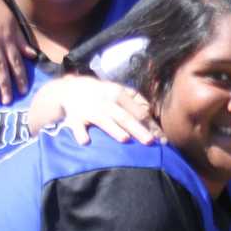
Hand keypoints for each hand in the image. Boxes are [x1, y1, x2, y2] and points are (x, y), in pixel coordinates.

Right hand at [31, 76, 157, 145]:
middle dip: (137, 129)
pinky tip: (85, 141)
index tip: (161, 139)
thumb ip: (135, 99)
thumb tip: (151, 111)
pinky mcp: (74, 118)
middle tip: (150, 141)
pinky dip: (80, 133)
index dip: (150, 125)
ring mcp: (90, 110)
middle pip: (124, 117)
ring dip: (113, 129)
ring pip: (104, 121)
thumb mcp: (118, 89)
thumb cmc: (101, 93)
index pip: (137, 111)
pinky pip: (77, 126)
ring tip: (124, 139)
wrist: (69, 88)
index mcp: (118, 94)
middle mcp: (105, 101)